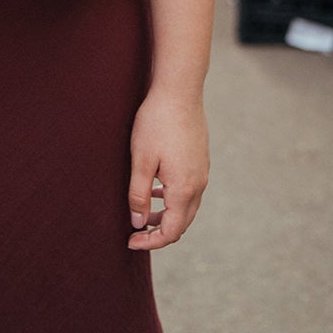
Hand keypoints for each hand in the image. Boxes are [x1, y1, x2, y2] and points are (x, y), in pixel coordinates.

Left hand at [126, 88, 208, 251]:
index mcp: (184, 189)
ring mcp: (202, 172)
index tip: (130, 241)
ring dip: (166, 215)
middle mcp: (198, 185)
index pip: (171, 231)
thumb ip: (139, 195)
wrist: (180, 90)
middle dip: (158, 232)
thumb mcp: (141, 160)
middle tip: (135, 232)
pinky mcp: (200, 160)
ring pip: (186, 207)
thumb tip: (138, 223)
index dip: (150, 242)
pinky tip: (157, 189)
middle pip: (181, 223)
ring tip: (144, 212)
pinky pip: (189, 190)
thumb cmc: (156, 122)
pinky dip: (173, 199)